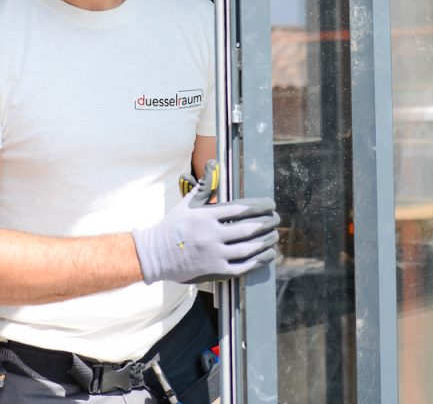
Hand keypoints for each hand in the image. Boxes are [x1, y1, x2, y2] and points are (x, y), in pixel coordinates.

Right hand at [132, 161, 279, 283]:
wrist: (155, 255)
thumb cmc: (173, 226)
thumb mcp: (187, 203)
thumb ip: (204, 185)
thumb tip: (213, 163)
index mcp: (207, 216)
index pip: (241, 209)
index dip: (261, 206)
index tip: (271, 205)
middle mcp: (212, 235)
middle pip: (249, 229)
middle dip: (268, 223)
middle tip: (277, 220)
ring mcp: (214, 254)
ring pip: (249, 249)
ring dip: (266, 242)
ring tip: (274, 237)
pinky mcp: (215, 271)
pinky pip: (242, 267)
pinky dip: (258, 261)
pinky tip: (267, 256)